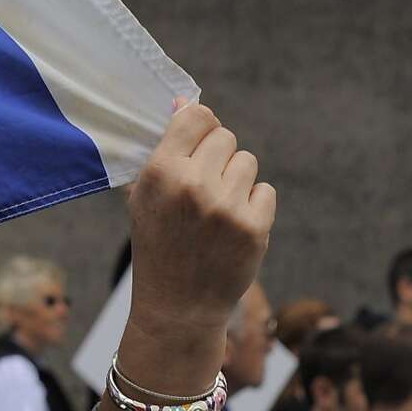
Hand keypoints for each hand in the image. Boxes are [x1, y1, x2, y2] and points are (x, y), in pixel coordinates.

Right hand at [96, 100, 274, 410]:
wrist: (178, 306)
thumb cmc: (158, 243)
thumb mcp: (145, 195)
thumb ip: (167, 148)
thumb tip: (185, 103)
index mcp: (160, 172)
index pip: (197, 117)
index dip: (201, 125)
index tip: (199, 142)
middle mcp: (193, 185)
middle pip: (225, 137)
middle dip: (218, 156)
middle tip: (205, 186)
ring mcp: (226, 207)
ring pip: (248, 162)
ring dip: (237, 180)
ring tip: (218, 208)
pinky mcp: (255, 228)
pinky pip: (265, 191)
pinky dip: (254, 204)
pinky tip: (234, 225)